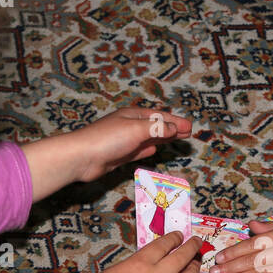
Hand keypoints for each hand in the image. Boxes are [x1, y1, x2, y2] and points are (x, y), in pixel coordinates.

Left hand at [68, 107, 192, 182]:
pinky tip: (154, 150)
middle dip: (172, 129)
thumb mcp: (136, 129)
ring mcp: (124, 141)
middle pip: (155, 126)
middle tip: (189, 132)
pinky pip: (139, 150)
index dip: (176, 121)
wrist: (81, 157)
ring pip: (149, 138)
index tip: (190, 127)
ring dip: (163, 139)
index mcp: (133, 115)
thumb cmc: (108, 139)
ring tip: (177, 139)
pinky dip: (148, 149)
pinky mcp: (119, 155)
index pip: (160, 116)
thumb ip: (157, 129)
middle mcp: (129, 126)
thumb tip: (173, 128)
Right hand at [76, 233, 200, 272]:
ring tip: (197, 265)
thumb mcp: (115, 270)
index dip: (174, 239)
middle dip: (192, 248)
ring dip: (194, 270)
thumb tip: (146, 263)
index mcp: (141, 263)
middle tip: (197, 242)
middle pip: (181, 258)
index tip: (180, 236)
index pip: (164, 245)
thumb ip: (134, 264)